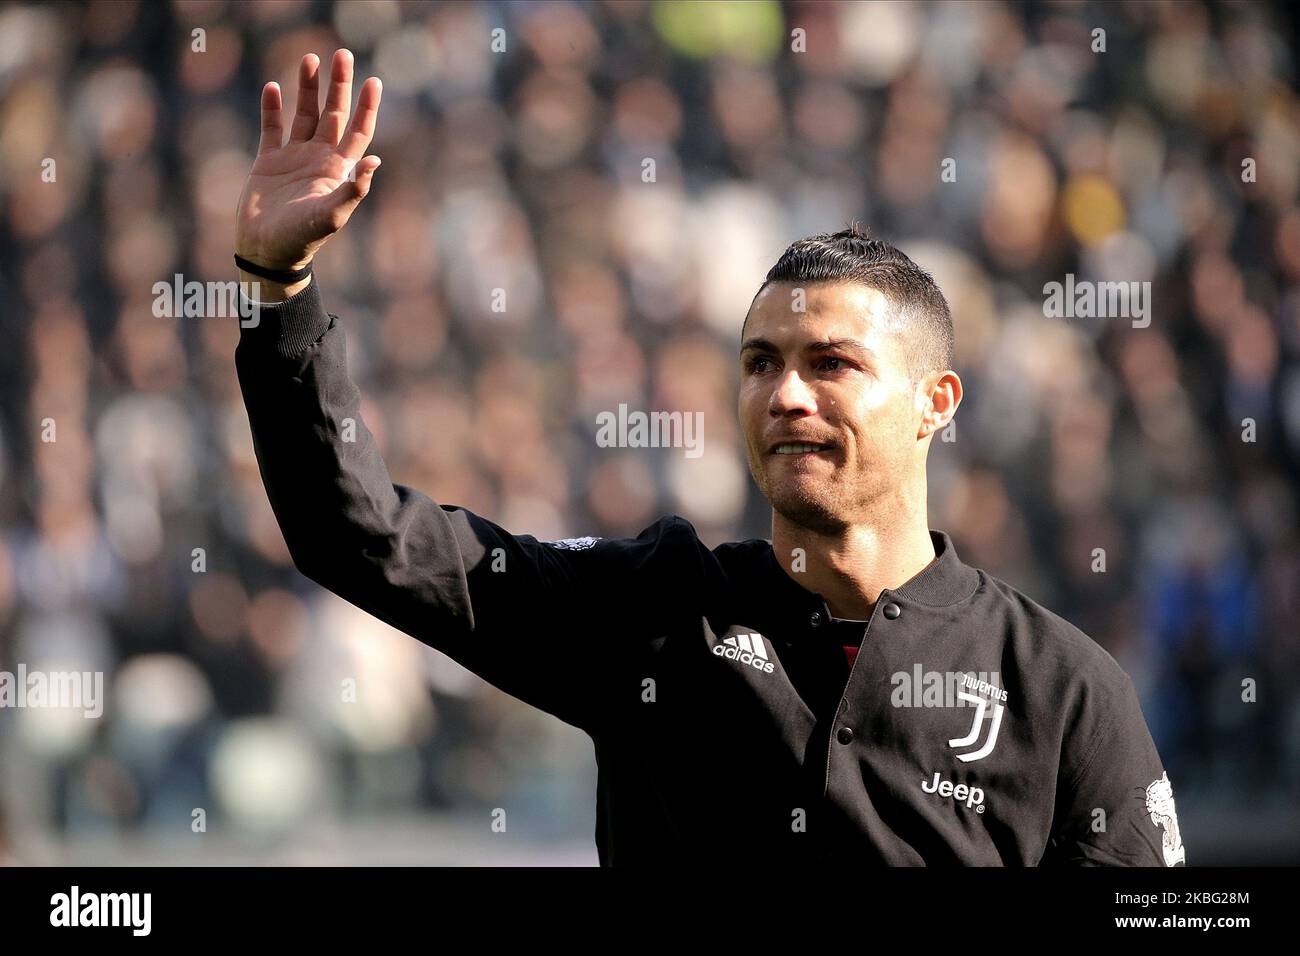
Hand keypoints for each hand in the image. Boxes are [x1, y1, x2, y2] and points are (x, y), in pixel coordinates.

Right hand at [235, 49, 381, 282]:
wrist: (267, 251)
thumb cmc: (302, 238)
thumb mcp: (331, 215)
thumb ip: (353, 189)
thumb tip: (375, 161)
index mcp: (337, 169)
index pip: (357, 131)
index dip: (366, 107)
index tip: (374, 81)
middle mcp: (319, 159)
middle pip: (333, 114)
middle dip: (339, 85)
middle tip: (343, 54)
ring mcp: (294, 158)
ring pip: (304, 114)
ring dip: (308, 88)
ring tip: (310, 59)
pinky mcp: (268, 162)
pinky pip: (271, 128)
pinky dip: (271, 108)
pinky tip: (273, 87)